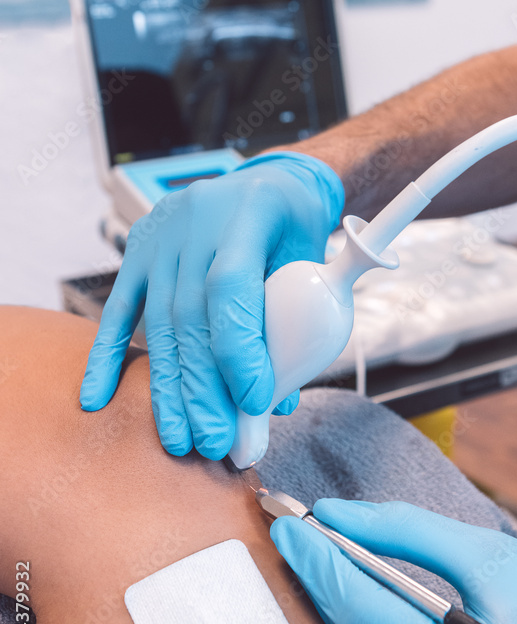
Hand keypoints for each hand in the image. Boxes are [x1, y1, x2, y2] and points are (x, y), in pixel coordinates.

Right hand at [79, 153, 343, 458]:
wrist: (272, 182)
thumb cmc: (297, 228)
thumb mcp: (312, 262)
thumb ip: (296, 324)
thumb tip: (276, 403)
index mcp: (248, 212)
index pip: (232, 287)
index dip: (239, 349)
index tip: (253, 401)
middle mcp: (196, 221)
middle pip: (191, 315)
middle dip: (201, 387)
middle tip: (213, 441)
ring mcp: (160, 235)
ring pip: (159, 321)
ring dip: (167, 387)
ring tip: (178, 438)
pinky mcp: (137, 251)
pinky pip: (118, 310)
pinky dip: (108, 357)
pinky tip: (97, 398)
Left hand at [271, 500, 516, 623]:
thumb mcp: (492, 555)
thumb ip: (405, 533)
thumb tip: (337, 516)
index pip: (365, 612)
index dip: (317, 562)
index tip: (284, 521)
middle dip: (323, 583)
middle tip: (295, 533)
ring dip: (344, 614)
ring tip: (321, 559)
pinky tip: (360, 606)